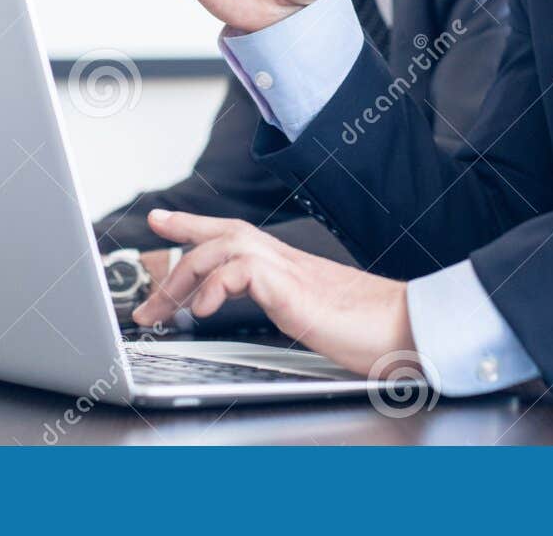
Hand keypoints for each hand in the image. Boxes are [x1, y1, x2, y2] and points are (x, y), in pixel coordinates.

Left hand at [131, 209, 417, 377]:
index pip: (231, 234)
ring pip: (222, 248)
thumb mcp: (311, 314)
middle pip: (218, 235)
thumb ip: (284, 304)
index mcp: (288, 264)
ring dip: (185, 276)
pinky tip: (207, 308)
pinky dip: (218, 286)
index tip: (159, 220)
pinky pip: (243, 271)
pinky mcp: (294, 289)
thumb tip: (265, 309)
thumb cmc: (370, 325)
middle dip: (173, 258)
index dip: (191, 224)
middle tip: (145, 299)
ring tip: (164, 310)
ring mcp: (290, 270)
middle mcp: (285, 259)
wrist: (407, 330)